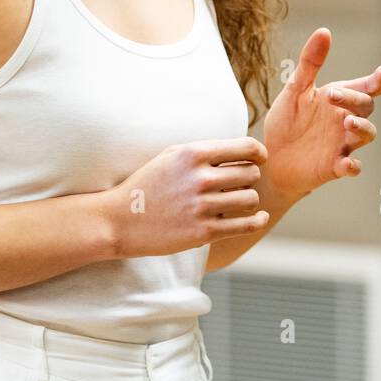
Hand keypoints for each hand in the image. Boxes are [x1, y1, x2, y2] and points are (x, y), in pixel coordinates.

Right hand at [107, 137, 269, 257]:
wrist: (121, 220)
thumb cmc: (148, 184)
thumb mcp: (171, 156)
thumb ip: (204, 150)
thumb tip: (241, 150)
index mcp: (193, 154)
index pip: (246, 147)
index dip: (259, 153)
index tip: (259, 159)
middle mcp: (200, 178)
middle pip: (251, 173)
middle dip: (250, 177)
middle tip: (240, 183)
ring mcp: (202, 206)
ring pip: (251, 199)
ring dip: (250, 200)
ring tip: (239, 201)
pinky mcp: (203, 232)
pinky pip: (245, 225)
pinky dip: (257, 221)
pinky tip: (259, 218)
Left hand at [262, 28, 380, 196]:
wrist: (271, 157)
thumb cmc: (287, 121)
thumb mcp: (296, 89)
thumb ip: (310, 63)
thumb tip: (324, 31)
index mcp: (339, 99)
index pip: (366, 88)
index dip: (377, 81)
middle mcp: (345, 120)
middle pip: (365, 106)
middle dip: (354, 99)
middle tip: (332, 95)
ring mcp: (342, 143)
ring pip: (366, 134)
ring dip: (362, 127)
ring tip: (348, 121)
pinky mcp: (334, 166)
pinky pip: (351, 167)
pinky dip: (352, 166)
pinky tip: (348, 163)